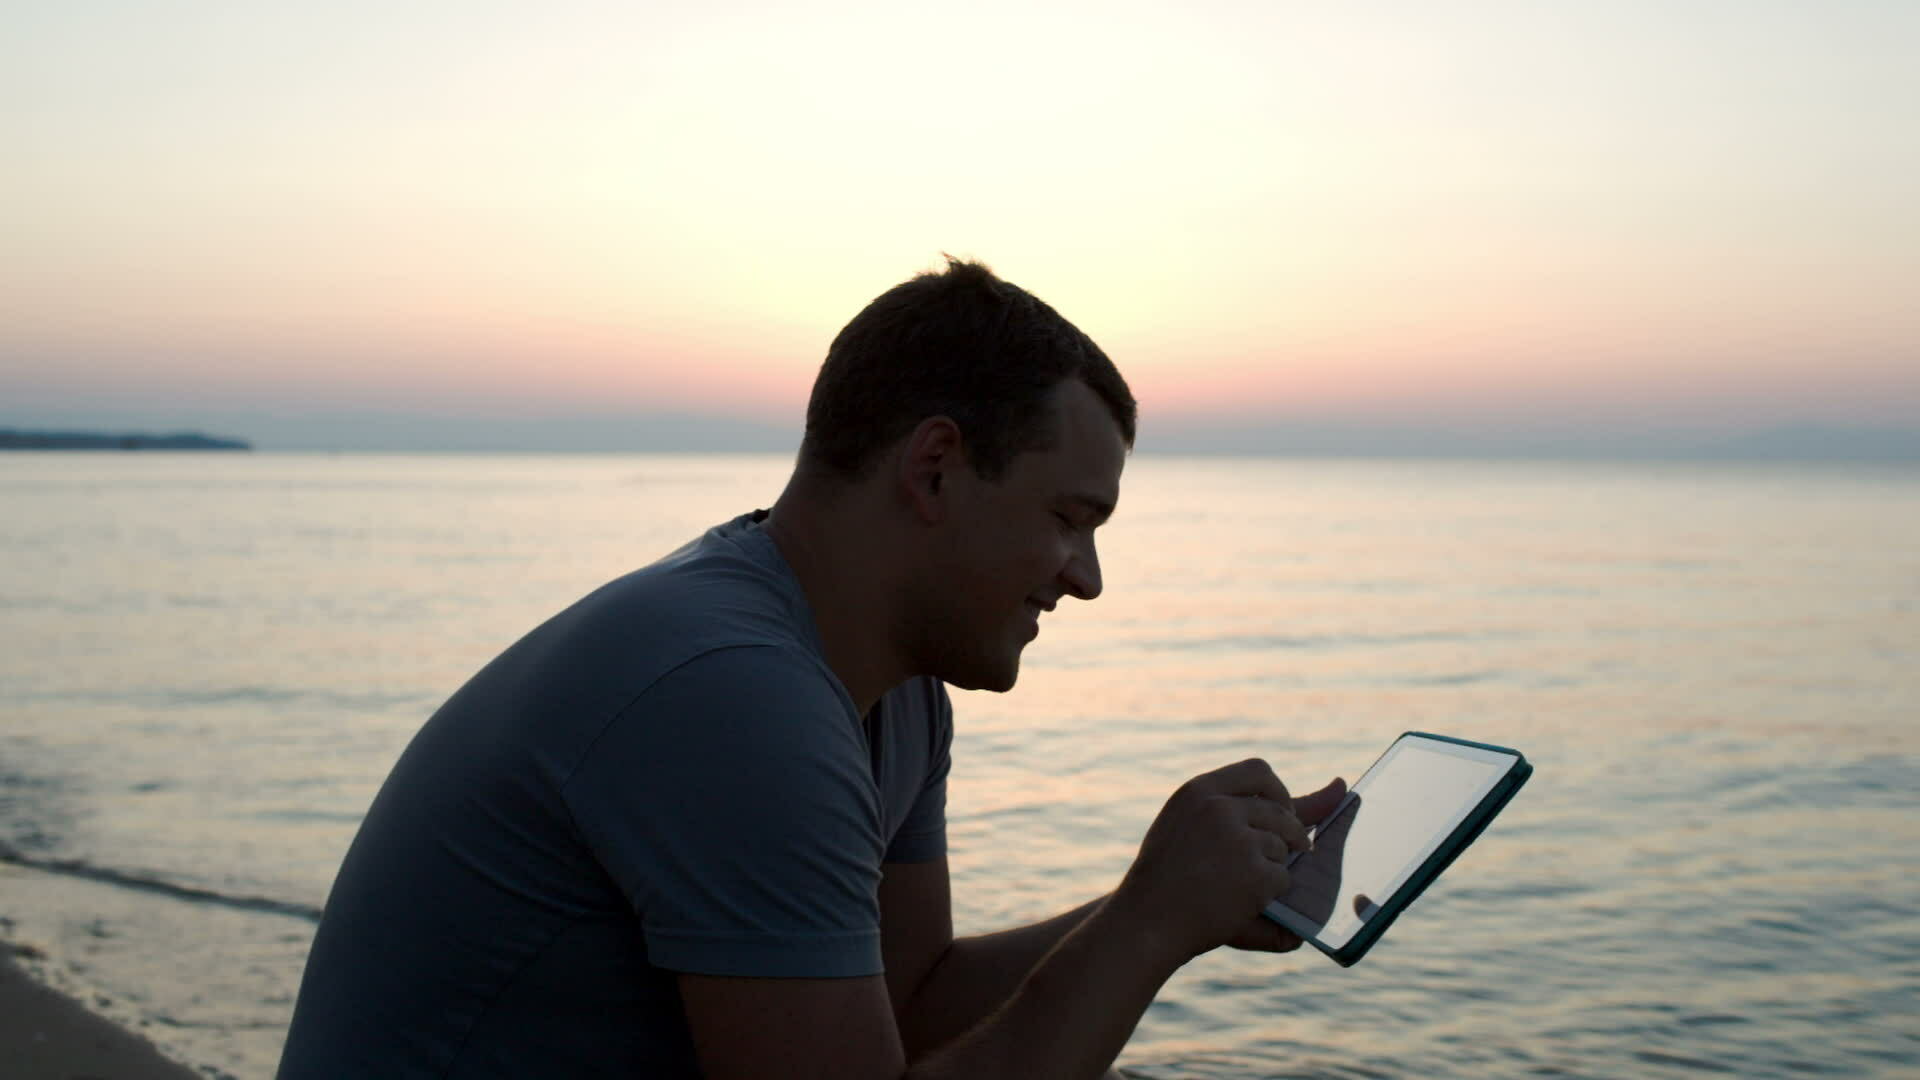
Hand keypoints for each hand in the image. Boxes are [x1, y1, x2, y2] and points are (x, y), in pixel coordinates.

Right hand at [1110, 759, 1314, 963]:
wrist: (1144, 922)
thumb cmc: (1172, 876)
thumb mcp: (1197, 828)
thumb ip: (1264, 808)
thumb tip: (1342, 788)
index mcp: (1198, 791)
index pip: (1258, 771)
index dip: (1275, 794)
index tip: (1276, 813)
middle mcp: (1218, 808)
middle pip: (1281, 812)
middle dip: (1285, 837)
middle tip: (1260, 862)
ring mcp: (1236, 839)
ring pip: (1283, 846)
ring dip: (1271, 868)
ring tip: (1234, 886)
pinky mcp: (1253, 873)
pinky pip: (1284, 878)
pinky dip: (1271, 894)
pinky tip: (1239, 903)